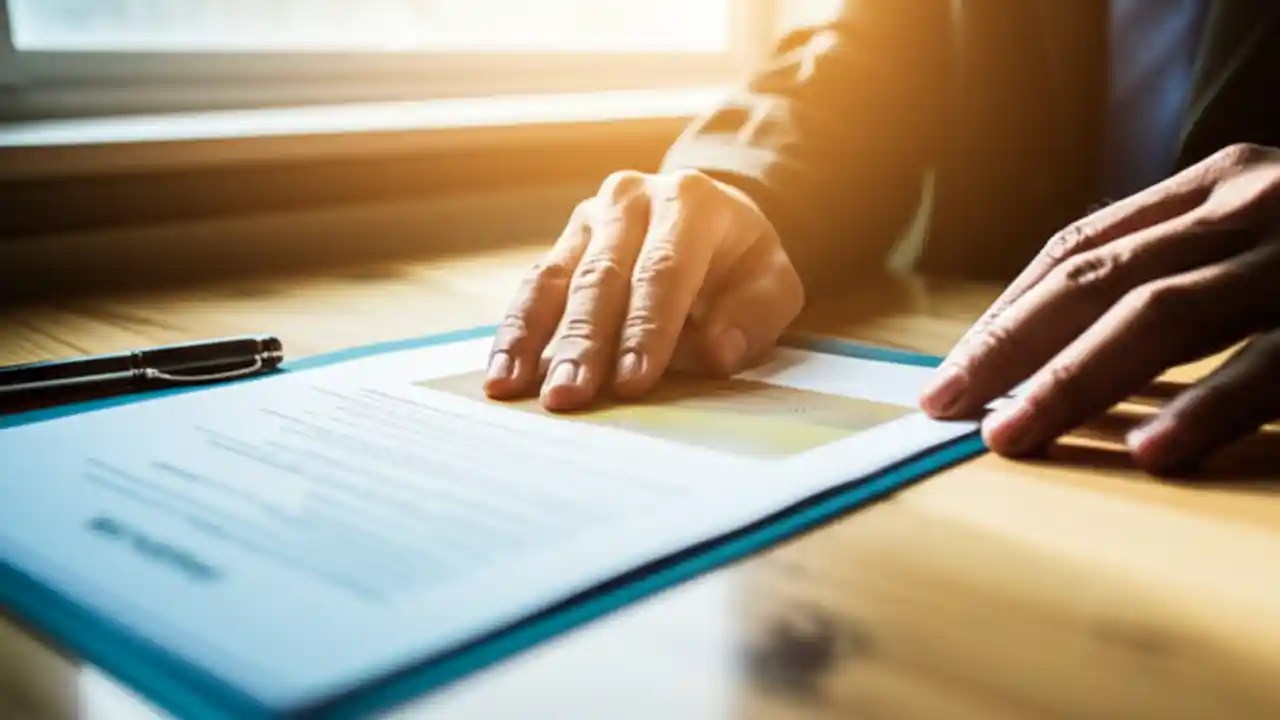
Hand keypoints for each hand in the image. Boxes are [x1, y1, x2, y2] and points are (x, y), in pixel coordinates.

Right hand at [484, 170, 804, 410]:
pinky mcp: (562, 244)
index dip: (646, 329)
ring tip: (512, 388)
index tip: (632, 382)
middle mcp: (632, 199)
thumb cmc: (740, 264)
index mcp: (691, 202)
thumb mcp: (771, 283)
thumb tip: (718, 353)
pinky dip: (515, 334)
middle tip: (568, 396)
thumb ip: (754, 315)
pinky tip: (501, 374)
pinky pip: (533, 289)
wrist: (707, 219)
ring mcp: (590, 219)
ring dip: (532, 339)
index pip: (664, 271)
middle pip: (602, 277)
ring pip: (554, 280)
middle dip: (583, 342)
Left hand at [921, 143, 1279, 473]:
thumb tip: (1063, 340)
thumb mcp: (1263, 236)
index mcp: (1219, 185)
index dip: (1011, 310)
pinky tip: (1147, 451)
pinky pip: (1266, 367)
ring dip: (1072, 381)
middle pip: (1099, 278)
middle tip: (944, 404)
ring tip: (1009, 435)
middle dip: (1009, 345)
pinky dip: (1202, 407)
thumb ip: (1181, 264)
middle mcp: (1253, 203)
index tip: (954, 369)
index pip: (1083, 247)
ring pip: (1161, 314)